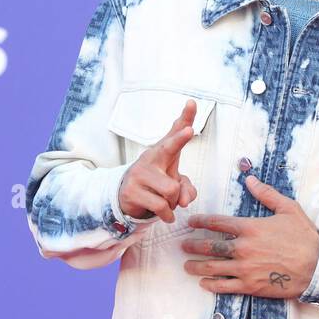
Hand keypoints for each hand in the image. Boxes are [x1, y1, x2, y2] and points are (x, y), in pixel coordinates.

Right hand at [117, 99, 199, 222]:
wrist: (127, 197)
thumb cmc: (157, 183)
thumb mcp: (175, 183)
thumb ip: (187, 189)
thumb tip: (185, 201)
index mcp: (163, 151)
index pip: (175, 131)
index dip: (185, 117)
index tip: (191, 103)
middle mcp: (151, 158)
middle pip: (169, 147)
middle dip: (180, 139)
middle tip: (188, 131)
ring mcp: (139, 174)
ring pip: (171, 191)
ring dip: (175, 202)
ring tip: (167, 201)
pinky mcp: (132, 191)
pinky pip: (162, 207)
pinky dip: (168, 215)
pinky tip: (165, 215)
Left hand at [181, 172, 318, 295]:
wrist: (318, 265)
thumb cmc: (305, 236)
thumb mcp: (289, 208)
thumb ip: (266, 194)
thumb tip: (250, 179)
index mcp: (251, 227)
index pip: (218, 223)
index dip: (201, 221)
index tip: (191, 222)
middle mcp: (244, 248)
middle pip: (210, 246)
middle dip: (194, 245)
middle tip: (183, 245)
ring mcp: (245, 268)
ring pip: (213, 267)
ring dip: (197, 266)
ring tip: (187, 265)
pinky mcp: (250, 286)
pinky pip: (224, 286)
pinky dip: (211, 285)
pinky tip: (203, 283)